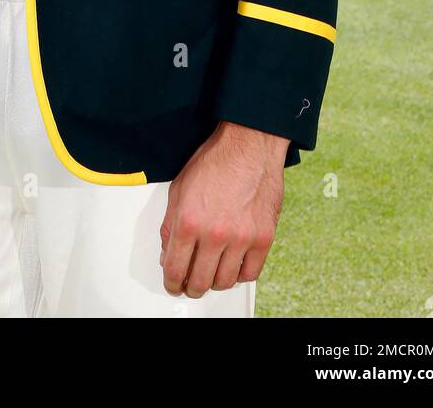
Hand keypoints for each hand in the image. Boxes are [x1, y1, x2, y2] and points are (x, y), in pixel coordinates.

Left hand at [159, 121, 287, 296]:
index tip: (174, 284)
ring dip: (214, 283)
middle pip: (200, 282)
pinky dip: (239, 275)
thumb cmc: (215, 162)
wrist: (248, 145)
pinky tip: (232, 266)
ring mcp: (241, 238)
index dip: (172, 283)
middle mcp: (214, 234)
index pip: (175, 269)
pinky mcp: (263, 238)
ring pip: (224, 281)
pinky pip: (250, 273)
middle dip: (191, 287)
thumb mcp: (179, 189)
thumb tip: (169, 252)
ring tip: (211, 274)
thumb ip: (170, 225)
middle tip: (190, 284)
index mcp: (188, 221)